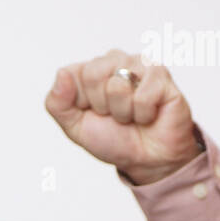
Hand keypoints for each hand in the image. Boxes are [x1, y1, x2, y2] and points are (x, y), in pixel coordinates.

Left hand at [45, 49, 202, 184]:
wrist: (146, 161)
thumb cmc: (114, 140)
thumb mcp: (75, 127)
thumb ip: (57, 104)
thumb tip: (61, 74)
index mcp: (92, 69)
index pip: (74, 74)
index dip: (82, 103)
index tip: (95, 114)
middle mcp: (116, 60)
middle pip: (94, 74)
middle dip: (102, 106)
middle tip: (115, 116)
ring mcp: (140, 64)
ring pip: (118, 85)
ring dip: (123, 113)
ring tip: (132, 116)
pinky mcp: (161, 75)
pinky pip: (142, 97)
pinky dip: (143, 115)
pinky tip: (148, 115)